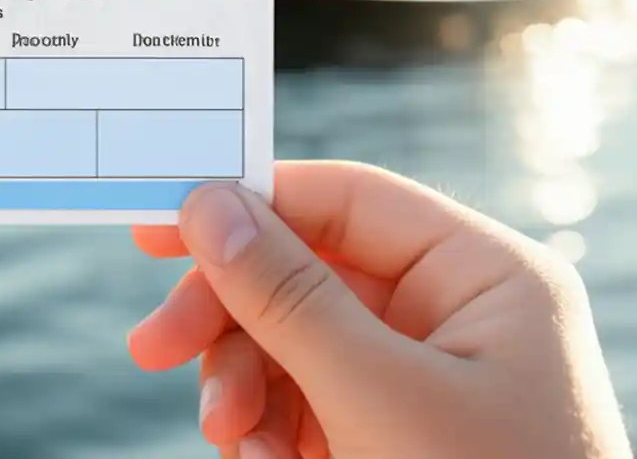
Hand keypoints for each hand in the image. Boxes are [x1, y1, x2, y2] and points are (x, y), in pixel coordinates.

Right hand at [129, 162, 630, 458]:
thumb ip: (288, 296)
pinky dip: (264, 430)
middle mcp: (450, 317)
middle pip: (303, 274)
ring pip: (288, 343)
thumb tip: (210, 208)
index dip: (250, 202)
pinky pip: (299, 401)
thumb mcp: (377, 396)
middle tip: (153, 346)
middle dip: (227, 317)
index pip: (347, 202)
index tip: (159, 225)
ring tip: (232, 440)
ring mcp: (416, 379)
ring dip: (241, 388)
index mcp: (483, 278)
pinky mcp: (385, 432)